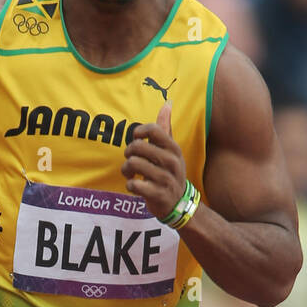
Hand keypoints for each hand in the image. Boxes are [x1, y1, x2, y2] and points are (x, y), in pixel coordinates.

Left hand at [121, 102, 187, 221]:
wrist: (180, 204)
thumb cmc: (170, 172)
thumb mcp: (171, 150)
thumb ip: (166, 128)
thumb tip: (167, 102)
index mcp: (173, 148)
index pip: (152, 130)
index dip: (138, 133)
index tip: (136, 140)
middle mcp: (171, 162)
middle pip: (137, 147)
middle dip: (128, 152)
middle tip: (130, 159)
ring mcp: (165, 179)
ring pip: (133, 164)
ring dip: (126, 170)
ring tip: (130, 174)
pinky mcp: (157, 194)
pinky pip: (134, 185)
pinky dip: (130, 185)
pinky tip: (135, 186)